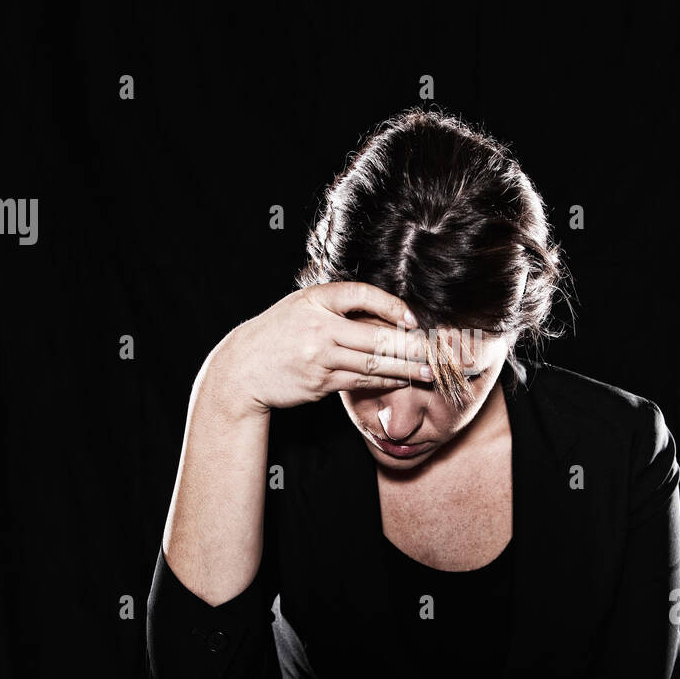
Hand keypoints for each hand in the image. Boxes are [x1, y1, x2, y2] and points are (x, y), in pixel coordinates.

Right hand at [202, 281, 431, 417]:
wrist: (242, 368)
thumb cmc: (277, 334)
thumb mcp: (301, 307)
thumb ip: (336, 307)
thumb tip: (384, 315)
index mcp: (315, 300)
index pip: (360, 295)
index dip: (390, 305)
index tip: (412, 318)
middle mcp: (319, 327)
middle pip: (375, 336)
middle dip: (411, 345)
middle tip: (436, 350)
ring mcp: (320, 357)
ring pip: (373, 363)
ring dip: (405, 368)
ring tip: (428, 371)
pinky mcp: (320, 383)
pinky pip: (360, 382)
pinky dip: (384, 381)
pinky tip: (401, 380)